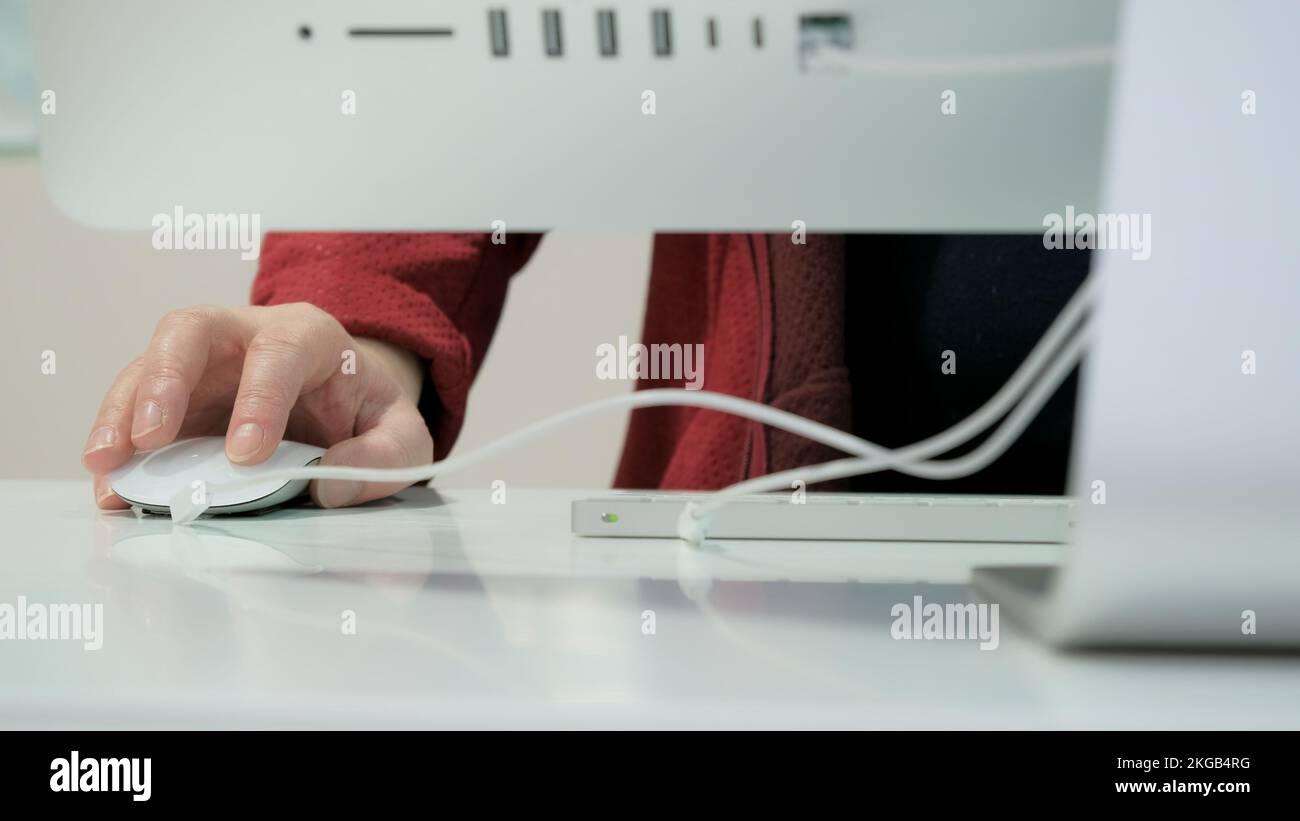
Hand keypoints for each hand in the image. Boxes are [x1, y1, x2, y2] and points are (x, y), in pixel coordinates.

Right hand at [81, 303, 431, 509]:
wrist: (344, 401)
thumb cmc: (366, 411)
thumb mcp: (401, 434)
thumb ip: (384, 456)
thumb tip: (332, 486)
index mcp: (310, 334)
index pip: (280, 351)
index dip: (260, 398)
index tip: (246, 455)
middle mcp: (244, 335)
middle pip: (191, 330)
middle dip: (166, 380)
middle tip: (150, 437)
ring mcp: (202, 364)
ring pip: (149, 365)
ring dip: (122, 413)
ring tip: (107, 465)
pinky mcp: (174, 398)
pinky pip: (135, 409)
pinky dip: (119, 444)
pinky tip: (110, 482)